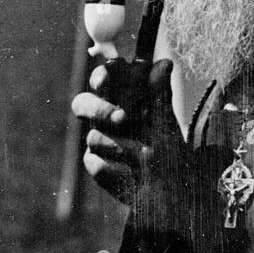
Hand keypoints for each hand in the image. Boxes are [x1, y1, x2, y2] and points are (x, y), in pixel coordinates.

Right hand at [71, 57, 174, 204]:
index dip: (101, 76)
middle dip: (98, 109)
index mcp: (122, 95)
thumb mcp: (168, 119)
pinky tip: (135, 175)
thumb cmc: (169, 146)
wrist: (172, 188)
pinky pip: (95, 162)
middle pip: (81, 103)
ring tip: (147, 155)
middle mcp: (104, 114)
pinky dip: (118, 169)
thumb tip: (164, 64)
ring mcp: (97, 138)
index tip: (105, 82)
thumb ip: (161, 94)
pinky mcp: (94, 162)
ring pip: (93, 136)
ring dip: (121, 146)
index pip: (105, 76)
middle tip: (122, 119)